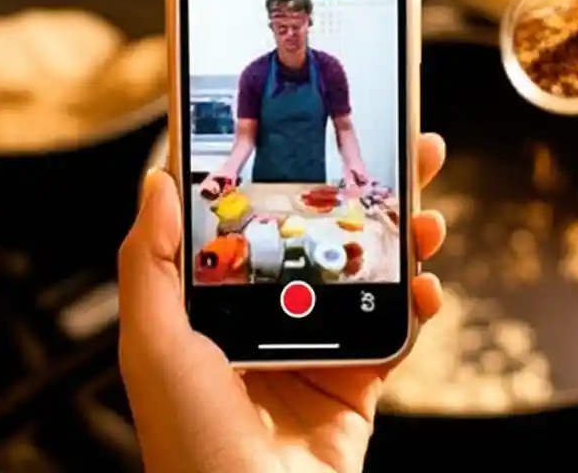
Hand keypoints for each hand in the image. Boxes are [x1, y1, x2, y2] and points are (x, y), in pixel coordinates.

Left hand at [118, 133, 447, 472]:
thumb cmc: (188, 442)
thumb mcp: (152, 343)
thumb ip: (150, 261)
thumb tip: (156, 179)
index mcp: (205, 308)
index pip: (244, 223)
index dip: (277, 177)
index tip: (306, 135)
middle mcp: (257, 324)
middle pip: (315, 241)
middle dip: (359, 197)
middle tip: (401, 152)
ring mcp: (308, 355)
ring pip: (361, 280)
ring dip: (399, 241)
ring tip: (425, 209)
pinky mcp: (352, 392)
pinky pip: (392, 337)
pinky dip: (415, 307)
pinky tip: (427, 283)